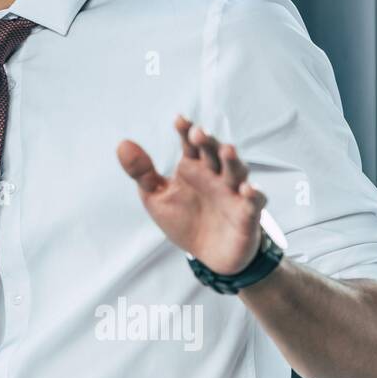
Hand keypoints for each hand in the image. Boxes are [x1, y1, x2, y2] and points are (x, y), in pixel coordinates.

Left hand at [116, 115, 266, 275]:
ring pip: (237, 171)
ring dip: (233, 161)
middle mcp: (216, 176)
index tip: (179, 120)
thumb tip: (122, 144)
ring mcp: (233, 194)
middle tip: (199, 133)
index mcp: (194, 168)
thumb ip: (142, 172)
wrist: (209, 257)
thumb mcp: (156, 197)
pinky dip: (253, 194)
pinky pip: (254, 202)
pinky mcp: (247, 215)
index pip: (191, 145)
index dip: (186, 132)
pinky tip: (247, 188)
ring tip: (227, 150)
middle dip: (209, 142)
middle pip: (215, 153)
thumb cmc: (184, 220)